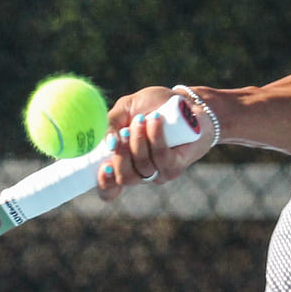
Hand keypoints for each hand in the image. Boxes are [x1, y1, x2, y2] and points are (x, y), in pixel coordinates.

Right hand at [96, 85, 218, 201]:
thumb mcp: (126, 108)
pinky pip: (162, 157)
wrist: (187, 102)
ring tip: (142, 119)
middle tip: (124, 132)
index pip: (109, 189)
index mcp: (124, 163)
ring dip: (139, 140)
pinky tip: (155, 120)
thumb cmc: (154, 106)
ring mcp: (160, 172)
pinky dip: (155, 137)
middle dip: (121, 154)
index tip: (103, 165)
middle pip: (124, 178)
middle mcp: (141, 172)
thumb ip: (111, 122)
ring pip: (143, 167)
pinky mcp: (177, 165)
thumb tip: (107, 142)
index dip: (103, 183)